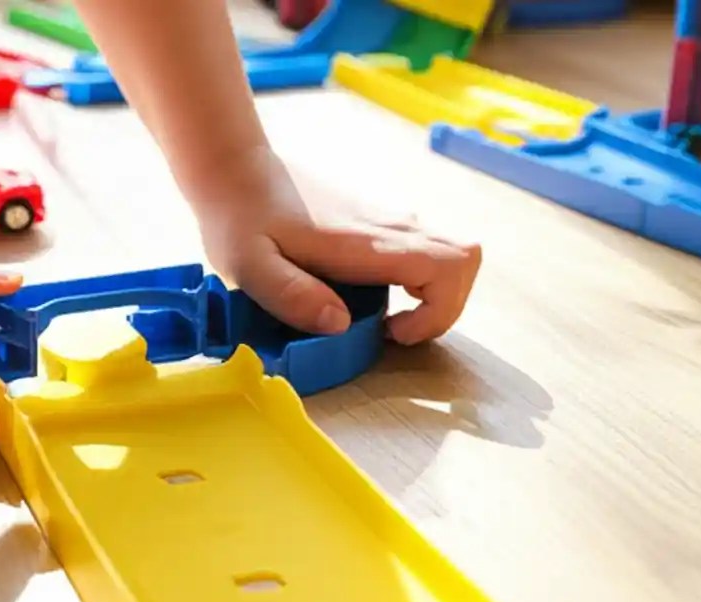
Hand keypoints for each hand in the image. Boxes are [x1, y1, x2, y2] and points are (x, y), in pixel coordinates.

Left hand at [190, 148, 480, 343]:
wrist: (236, 170)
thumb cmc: (240, 219)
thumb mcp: (249, 265)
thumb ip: (291, 295)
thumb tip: (338, 324)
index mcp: (366, 242)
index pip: (450, 266)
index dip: (440, 311)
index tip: (393, 332)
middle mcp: (388, 227)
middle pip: (464, 260)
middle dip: (445, 308)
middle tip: (394, 330)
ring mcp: (386, 222)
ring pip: (449, 254)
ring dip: (433, 295)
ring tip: (383, 318)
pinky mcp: (378, 223)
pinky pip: (424, 252)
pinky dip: (416, 283)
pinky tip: (368, 295)